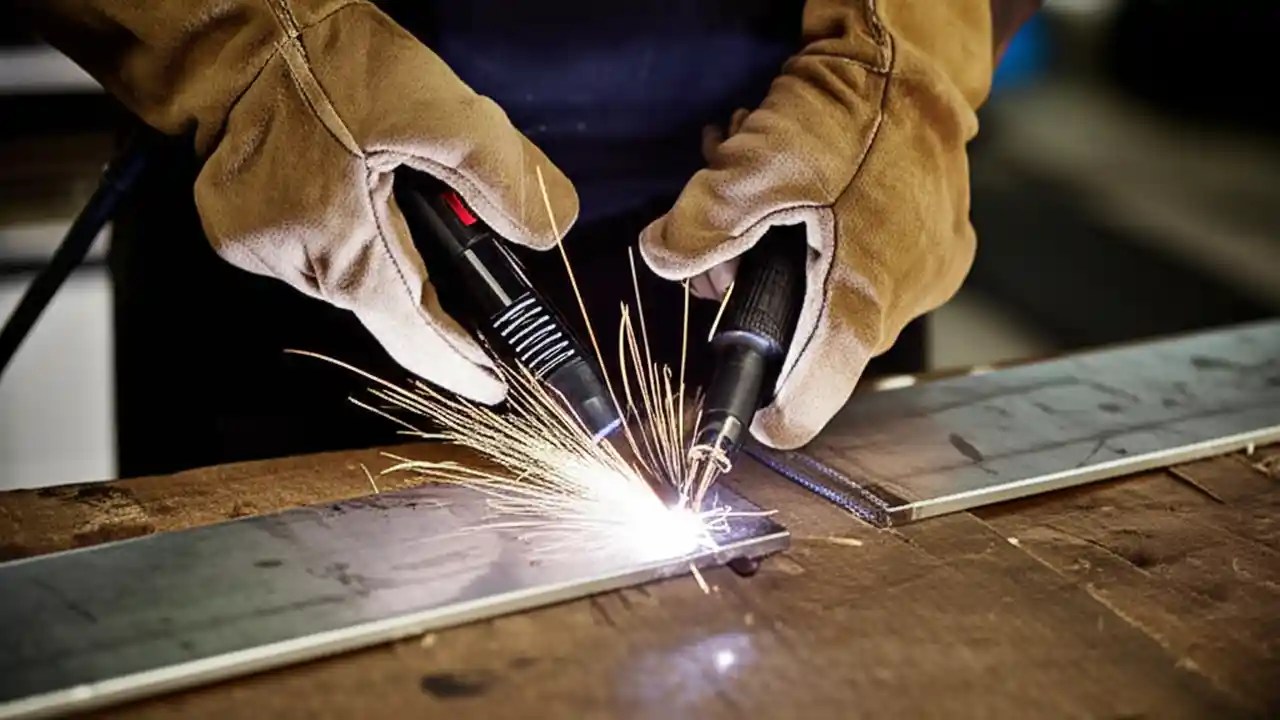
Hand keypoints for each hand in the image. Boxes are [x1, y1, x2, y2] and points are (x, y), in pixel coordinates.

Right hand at [25, 0, 576, 403]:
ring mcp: (261, 251)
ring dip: (389, 251)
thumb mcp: (441, 108)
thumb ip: (504, 177)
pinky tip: (357, 188)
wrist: (234, 30)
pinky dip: (349, 231)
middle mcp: (298, 266)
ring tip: (401, 193)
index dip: (464, 365)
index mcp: (347, 250)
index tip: (496, 385)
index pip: (419, 337)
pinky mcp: (240, 231)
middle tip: (466, 242)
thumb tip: (547, 233)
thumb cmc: (329, 63)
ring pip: (353, 274)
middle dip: (433, 282)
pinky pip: (315, 250)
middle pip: (390, 302)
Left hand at [641, 0, 994, 448]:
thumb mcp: (758, 160)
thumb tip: (666, 257)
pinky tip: (807, 204)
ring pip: (841, 300)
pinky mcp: (937, 241)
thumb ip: (704, 222)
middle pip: (818, 338)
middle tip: (727, 254)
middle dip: (763, 304)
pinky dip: (829, 248)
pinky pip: (871, 268)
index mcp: (865, 293)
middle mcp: (908, 293)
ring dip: (793, 269)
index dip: (776, 414)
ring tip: (765, 207)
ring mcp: (929, 267)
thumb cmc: (854, 106)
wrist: (916, 53)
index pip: (817, 395)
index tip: (750, 419)